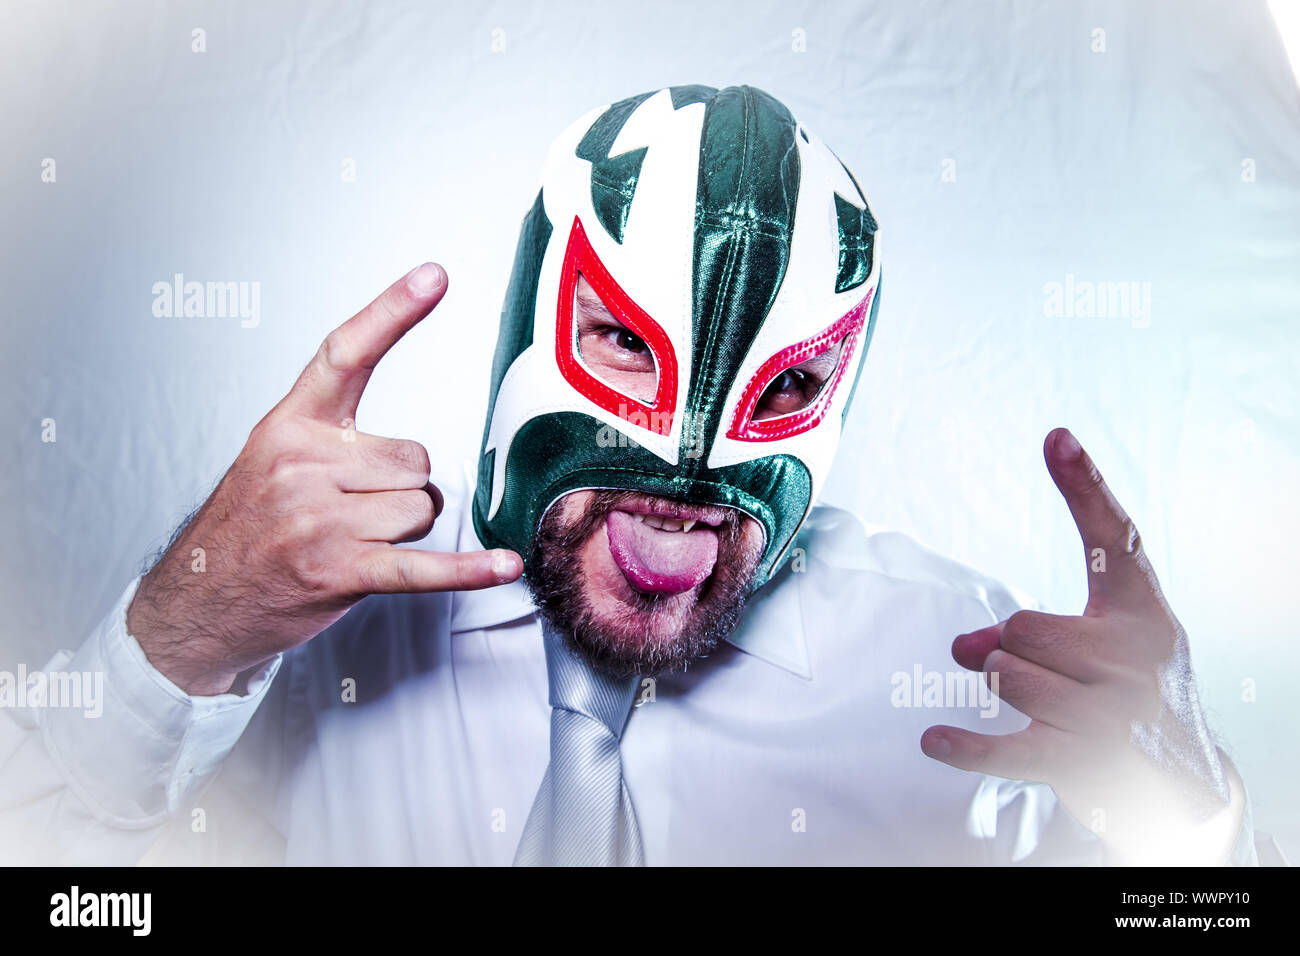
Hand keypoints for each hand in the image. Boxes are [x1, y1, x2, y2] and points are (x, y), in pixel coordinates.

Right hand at [127, 263, 523, 695]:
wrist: (195, 602)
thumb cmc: (247, 528)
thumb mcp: (272, 459)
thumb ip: (335, 439)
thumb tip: (414, 455)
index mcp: (290, 425)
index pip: (347, 353)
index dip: (392, 311)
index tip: (434, 275)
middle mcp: (304, 464)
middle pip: (414, 459)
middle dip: (401, 489)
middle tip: (354, 513)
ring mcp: (320, 520)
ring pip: (421, 507)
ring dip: (404, 531)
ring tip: (355, 543)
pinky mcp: (340, 571)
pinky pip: (422, 565)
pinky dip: (467, 570)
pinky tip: (503, 565)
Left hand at [921, 428, 1238, 862]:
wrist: (1182, 780)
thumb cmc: (1128, 687)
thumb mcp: (1106, 637)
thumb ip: (1038, 622)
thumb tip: (963, 645)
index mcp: (1141, 612)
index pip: (1114, 540)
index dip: (1086, 487)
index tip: (1056, 439)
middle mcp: (1135, 660)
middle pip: (1021, 628)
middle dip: (1003, 645)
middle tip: (1018, 662)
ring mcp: (1112, 714)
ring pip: (1008, 678)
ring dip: (1005, 687)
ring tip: (1040, 702)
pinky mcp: (1084, 763)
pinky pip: (1007, 750)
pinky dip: (967, 747)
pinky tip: (933, 739)